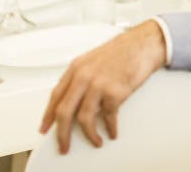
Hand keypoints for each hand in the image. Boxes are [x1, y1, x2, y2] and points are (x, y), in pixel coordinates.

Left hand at [39, 20, 166, 153]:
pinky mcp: (115, 92)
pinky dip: (110, 127)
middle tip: (64, 145)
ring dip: (89, 135)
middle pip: (64, 112)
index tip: (46, 128)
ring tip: (95, 140)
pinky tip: (111, 131)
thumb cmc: (124, 50)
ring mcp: (98, 84)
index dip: (48, 116)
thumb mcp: (94, 60)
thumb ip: (81, 78)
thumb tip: (75, 101)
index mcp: (76, 67)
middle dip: (62, 134)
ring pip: (84, 119)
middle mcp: (83, 76)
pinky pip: (108, 117)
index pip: (55, 96)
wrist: (144, 43)